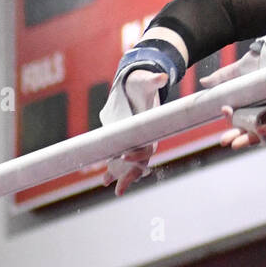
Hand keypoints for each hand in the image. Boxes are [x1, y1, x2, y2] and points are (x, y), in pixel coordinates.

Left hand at [99, 69, 165, 195]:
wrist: (137, 85)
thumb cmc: (143, 84)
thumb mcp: (147, 81)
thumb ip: (154, 81)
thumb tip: (161, 77)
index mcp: (150, 128)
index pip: (147, 147)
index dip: (137, 154)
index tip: (123, 156)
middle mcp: (144, 138)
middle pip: (140, 163)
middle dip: (130, 176)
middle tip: (118, 189)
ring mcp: (134, 141)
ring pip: (131, 166)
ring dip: (122, 178)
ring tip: (113, 189)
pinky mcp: (124, 141)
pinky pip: (120, 160)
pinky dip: (113, 171)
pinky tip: (104, 180)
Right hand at [200, 42, 265, 149]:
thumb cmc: (259, 60)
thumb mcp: (238, 70)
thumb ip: (222, 77)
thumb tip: (204, 82)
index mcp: (254, 107)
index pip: (244, 125)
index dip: (235, 134)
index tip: (224, 140)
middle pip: (255, 132)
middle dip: (241, 139)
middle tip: (226, 141)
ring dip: (254, 137)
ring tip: (239, 140)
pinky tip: (260, 129)